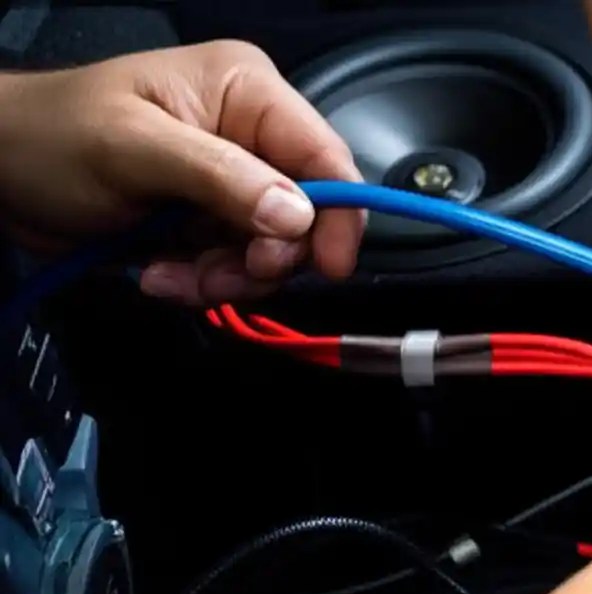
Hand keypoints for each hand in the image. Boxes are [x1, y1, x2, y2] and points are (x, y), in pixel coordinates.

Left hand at [0, 41, 362, 304]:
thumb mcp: (134, 150)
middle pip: (309, 214)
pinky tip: (162, 273)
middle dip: (266, 256)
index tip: (327, 265)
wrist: (1, 172)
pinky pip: (238, 267)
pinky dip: (205, 282)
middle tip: (223, 271)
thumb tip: (296, 213)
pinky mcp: (213, 221)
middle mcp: (251, 136)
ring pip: (275, 251)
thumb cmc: (51, 136)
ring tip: (177, 275)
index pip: (325, 155)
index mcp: (246, 93)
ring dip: (228, 277)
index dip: (338, 214)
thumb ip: (221, 177)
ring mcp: (234, 182)